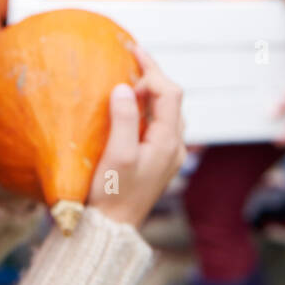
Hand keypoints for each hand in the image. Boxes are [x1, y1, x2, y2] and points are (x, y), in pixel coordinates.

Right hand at [87, 45, 186, 229]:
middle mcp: (173, 147)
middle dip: (153, 75)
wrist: (110, 230)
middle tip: (130, 56)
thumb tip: (123, 88)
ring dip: (151, 91)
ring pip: (166, 111)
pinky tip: (129, 105)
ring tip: (128, 76)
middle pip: (171, 99)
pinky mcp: (156, 162)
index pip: (169, 92)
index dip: (152, 69)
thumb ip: (124, 120)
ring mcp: (166, 155)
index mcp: (168, 142)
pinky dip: (147, 107)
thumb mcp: (117, 156)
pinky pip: (158, 124)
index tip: (131, 53)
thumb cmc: (111, 195)